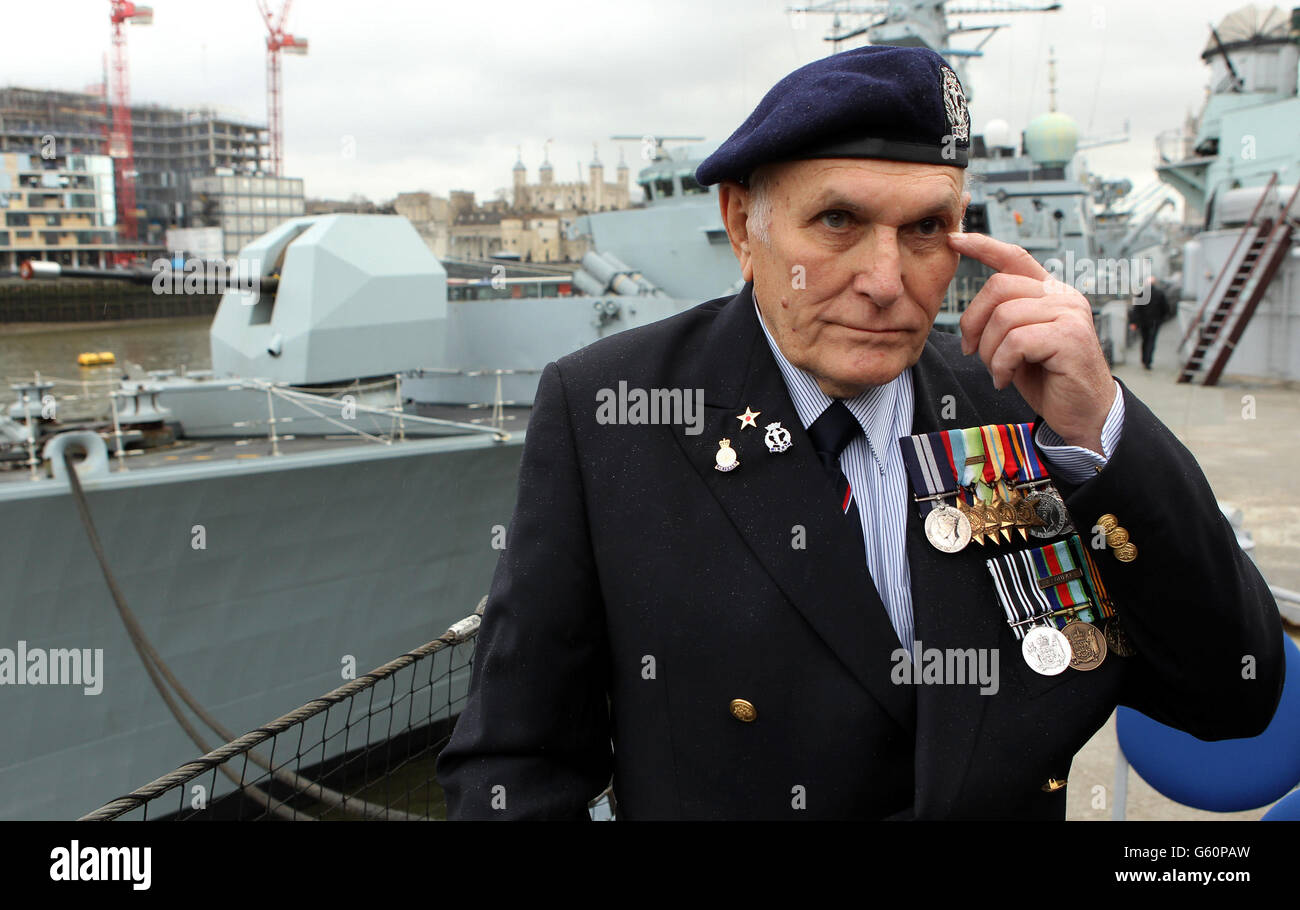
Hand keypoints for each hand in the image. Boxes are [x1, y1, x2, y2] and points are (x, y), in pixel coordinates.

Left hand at [946, 232, 1114, 454]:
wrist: (1082, 413)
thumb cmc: (1048, 378)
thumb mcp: (1019, 343)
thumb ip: (1005, 319)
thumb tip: (971, 314)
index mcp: (1049, 292)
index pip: (1014, 257)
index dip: (983, 246)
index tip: (954, 239)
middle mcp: (1062, 296)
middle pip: (998, 286)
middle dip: (973, 322)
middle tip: (972, 350)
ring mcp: (1069, 313)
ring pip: (1004, 316)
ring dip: (989, 350)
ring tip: (998, 370)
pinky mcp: (1070, 337)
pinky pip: (1016, 342)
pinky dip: (1001, 365)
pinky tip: (1005, 379)